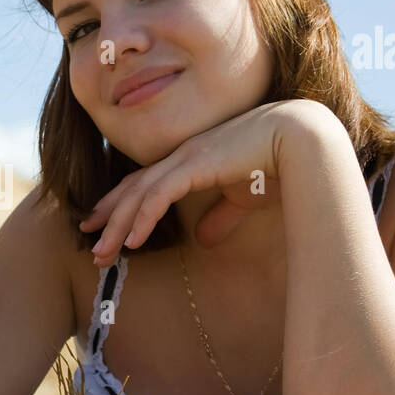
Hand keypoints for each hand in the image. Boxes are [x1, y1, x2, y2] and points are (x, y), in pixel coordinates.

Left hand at [79, 100, 318, 264]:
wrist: (301, 140)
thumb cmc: (277, 165)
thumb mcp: (242, 200)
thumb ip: (219, 218)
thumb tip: (203, 241)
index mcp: (189, 161)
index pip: (144, 183)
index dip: (120, 204)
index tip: (100, 226)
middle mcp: (181, 157)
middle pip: (133, 190)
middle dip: (109, 219)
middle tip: (93, 250)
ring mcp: (187, 157)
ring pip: (139, 194)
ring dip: (118, 226)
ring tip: (102, 254)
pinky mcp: (197, 164)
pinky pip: (160, 195)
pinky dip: (143, 217)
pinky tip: (132, 241)